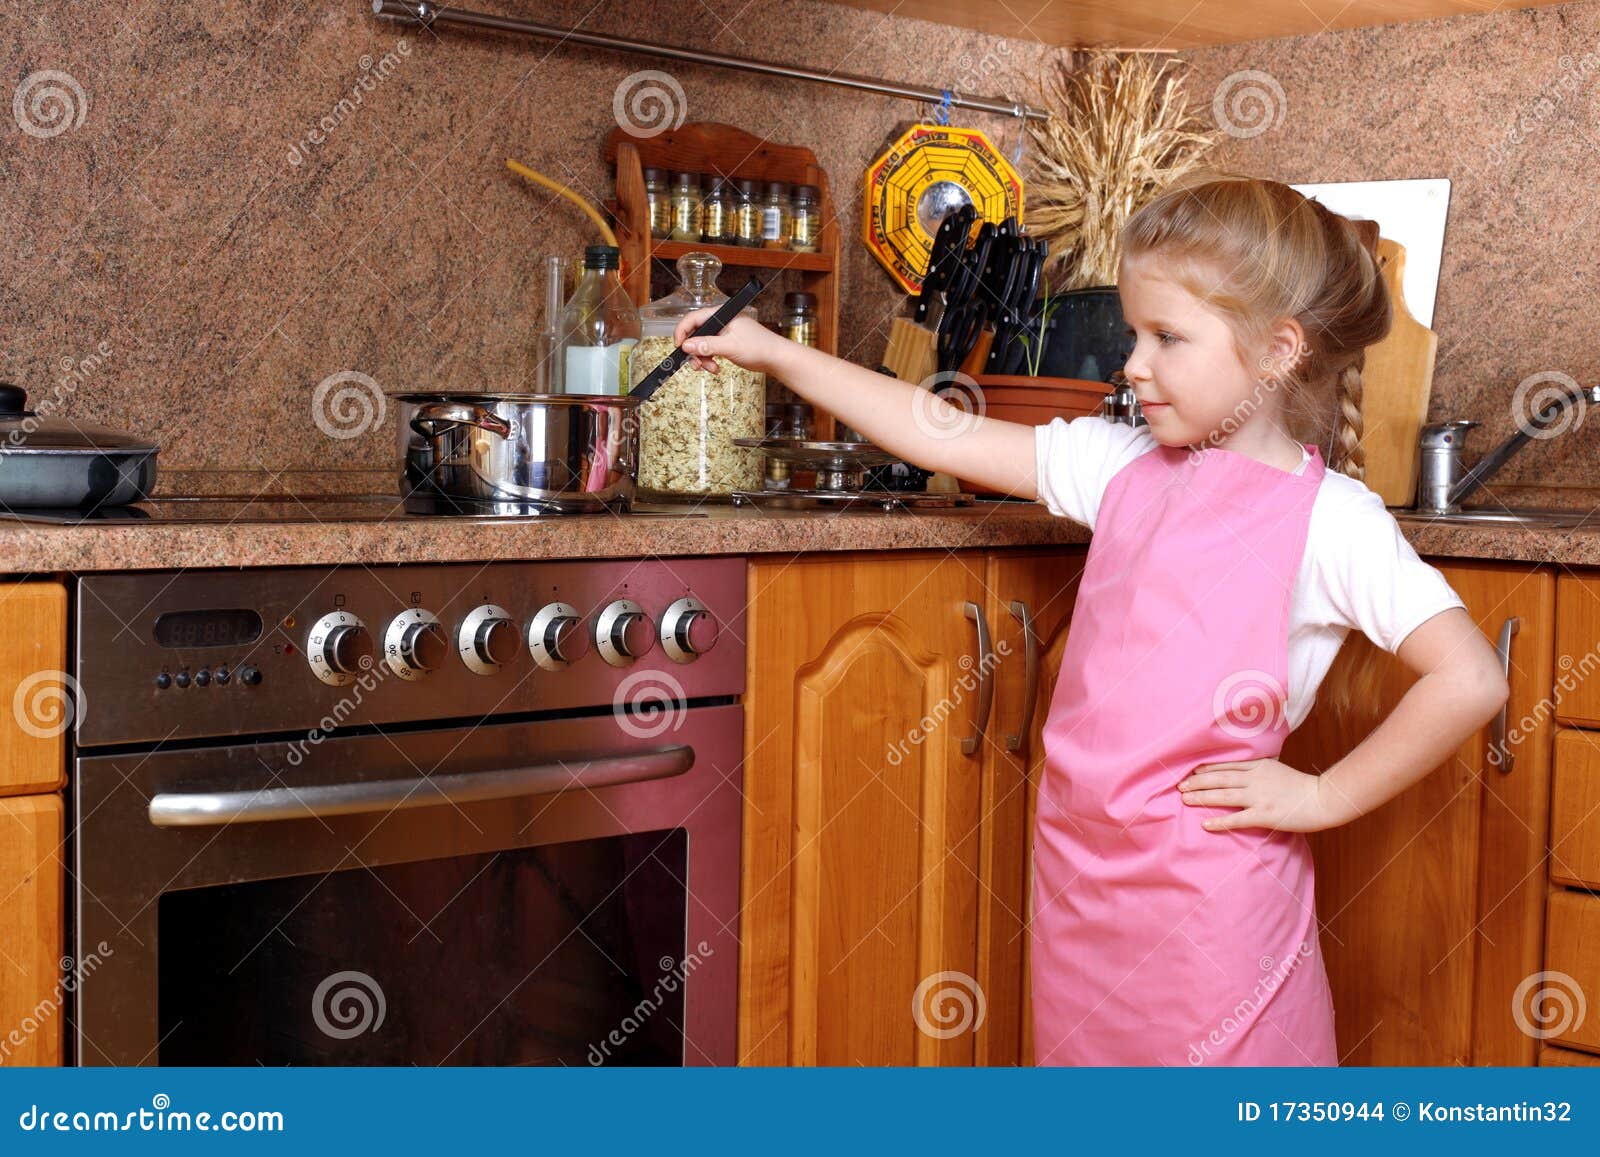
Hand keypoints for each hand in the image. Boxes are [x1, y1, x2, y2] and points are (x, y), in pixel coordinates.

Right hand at [672, 307, 788, 375]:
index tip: (679, 346)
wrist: (776, 358)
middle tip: (696, 364)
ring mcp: (724, 333)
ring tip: (711, 368)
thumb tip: (687, 345)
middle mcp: (722, 322)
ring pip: (702, 345)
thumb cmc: (760, 347)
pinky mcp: (726, 344)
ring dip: (702, 358)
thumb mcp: (730, 346)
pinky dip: (709, 360)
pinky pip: (710, 351)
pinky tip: (715, 368)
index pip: (694, 318)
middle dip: (694, 351)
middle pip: (696, 334)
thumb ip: (707, 345)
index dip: (683, 332)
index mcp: (722, 315)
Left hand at [1177, 757, 1344, 832]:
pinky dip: (1220, 821)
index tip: (1191, 772)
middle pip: (1220, 778)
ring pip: (1224, 795)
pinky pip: (1238, 818)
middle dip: (1198, 781)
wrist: (1323, 799)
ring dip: (1202, 796)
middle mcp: (1256, 779)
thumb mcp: (1278, 770)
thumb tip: (1241, 770)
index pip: (1226, 765)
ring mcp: (1260, 797)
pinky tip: (1205, 824)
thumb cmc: (1302, 786)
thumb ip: (1259, 769)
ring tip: (1184, 799)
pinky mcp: (1265, 814)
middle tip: (1179, 785)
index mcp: (1259, 766)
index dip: (1207, 769)